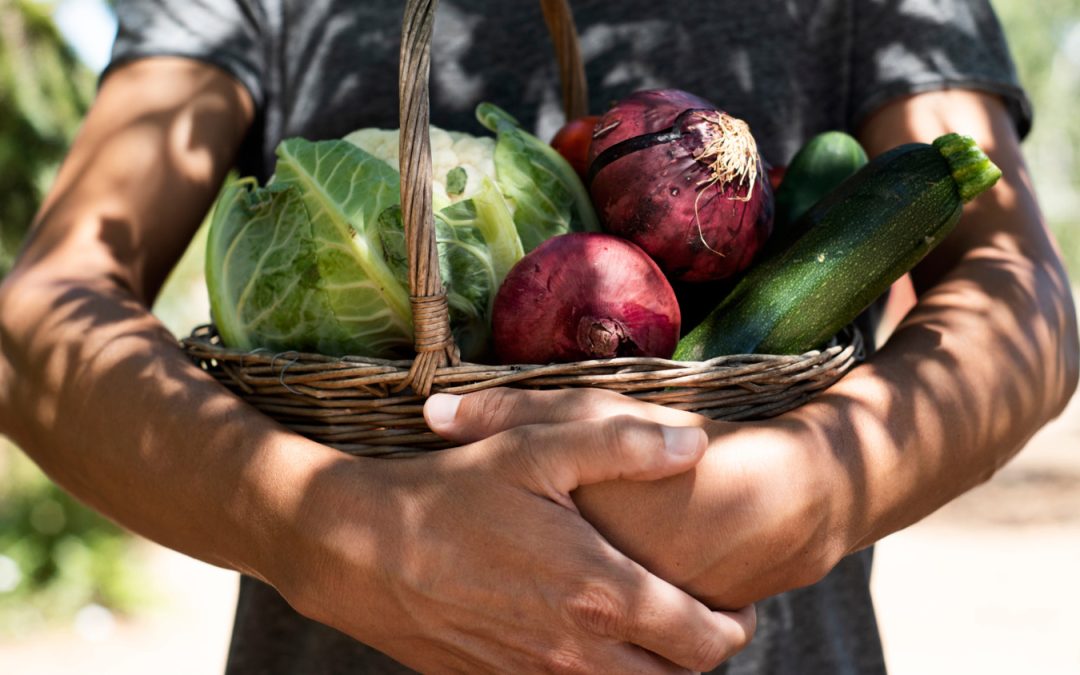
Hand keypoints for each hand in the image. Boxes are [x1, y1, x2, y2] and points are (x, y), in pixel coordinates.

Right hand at [266, 412, 755, 672]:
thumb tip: (697, 442)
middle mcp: (577, 654)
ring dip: (650, 670)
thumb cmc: (451, 493)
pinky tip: (582, 637)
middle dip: (699, 654)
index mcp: (600, 594)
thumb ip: (623, 444)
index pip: (702, 639)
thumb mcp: (536, 448)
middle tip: (700, 619)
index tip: (737, 605)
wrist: (359, 552)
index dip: (733, 626)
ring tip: (650, 630)